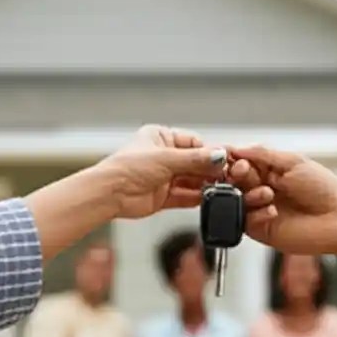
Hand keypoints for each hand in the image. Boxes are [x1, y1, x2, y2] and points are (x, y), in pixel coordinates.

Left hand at [97, 125, 274, 219]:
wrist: (109, 194)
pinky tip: (208, 199)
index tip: (225, 159)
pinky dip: (197, 199)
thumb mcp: (167, 159)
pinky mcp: (162, 197)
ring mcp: (163, 177)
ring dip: (204, 185)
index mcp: (160, 137)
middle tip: (226, 176)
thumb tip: (218, 155)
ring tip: (220, 188)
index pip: (193, 142)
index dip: (210, 152)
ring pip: (191, 180)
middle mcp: (162, 156)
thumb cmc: (126, 168)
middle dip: (209, 170)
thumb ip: (196, 159)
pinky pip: (185, 197)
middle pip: (195, 162)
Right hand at [226, 145, 336, 254]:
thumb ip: (263, 154)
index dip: (234, 159)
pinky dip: (256, 214)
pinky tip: (272, 211)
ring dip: (249, 194)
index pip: (242, 162)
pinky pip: (245, 221)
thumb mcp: (294, 163)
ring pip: (237, 201)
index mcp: (271, 171)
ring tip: (268, 194)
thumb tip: (237, 148)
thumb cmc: (324, 190)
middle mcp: (264, 190)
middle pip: (235, 181)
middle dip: (237, 174)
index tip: (228, 156)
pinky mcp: (263, 230)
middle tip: (244, 172)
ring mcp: (261, 210)